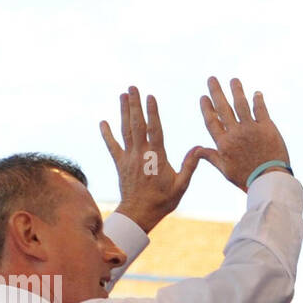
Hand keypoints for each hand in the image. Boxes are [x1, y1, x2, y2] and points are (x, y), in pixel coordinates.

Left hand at [101, 87, 201, 232]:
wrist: (140, 214)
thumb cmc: (163, 201)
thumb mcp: (181, 185)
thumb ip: (189, 165)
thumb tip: (198, 148)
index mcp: (156, 157)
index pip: (154, 129)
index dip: (152, 112)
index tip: (150, 96)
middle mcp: (140, 154)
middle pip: (137, 124)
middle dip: (134, 105)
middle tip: (132, 88)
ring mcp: (128, 158)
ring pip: (125, 130)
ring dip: (123, 112)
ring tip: (123, 96)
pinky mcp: (120, 164)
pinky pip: (112, 146)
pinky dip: (107, 134)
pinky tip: (103, 122)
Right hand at [195, 77, 290, 190]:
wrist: (269, 181)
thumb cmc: (246, 178)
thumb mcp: (225, 170)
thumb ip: (211, 157)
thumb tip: (196, 150)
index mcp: (224, 143)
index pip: (212, 121)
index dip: (207, 108)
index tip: (203, 97)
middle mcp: (235, 133)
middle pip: (223, 108)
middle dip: (217, 92)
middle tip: (212, 79)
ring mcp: (251, 129)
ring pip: (241, 104)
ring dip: (237, 90)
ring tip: (234, 80)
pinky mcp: (267, 128)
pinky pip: (261, 110)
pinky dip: (258, 100)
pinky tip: (256, 93)